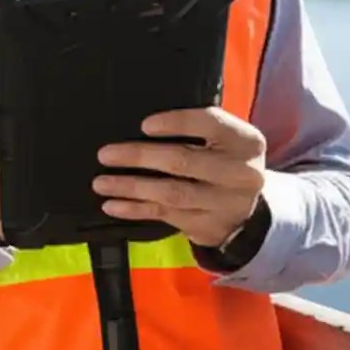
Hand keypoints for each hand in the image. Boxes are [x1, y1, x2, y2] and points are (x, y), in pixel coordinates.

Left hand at [93, 108, 265, 247]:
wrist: (248, 212)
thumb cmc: (226, 162)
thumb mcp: (227, 140)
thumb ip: (200, 128)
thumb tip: (144, 123)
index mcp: (246, 142)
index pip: (211, 125)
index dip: (177, 123)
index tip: (144, 125)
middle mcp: (240, 173)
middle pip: (183, 162)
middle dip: (140, 157)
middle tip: (106, 154)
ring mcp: (223, 204)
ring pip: (171, 193)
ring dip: (131, 187)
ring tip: (101, 182)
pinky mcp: (206, 226)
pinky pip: (164, 216)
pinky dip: (135, 209)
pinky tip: (112, 205)